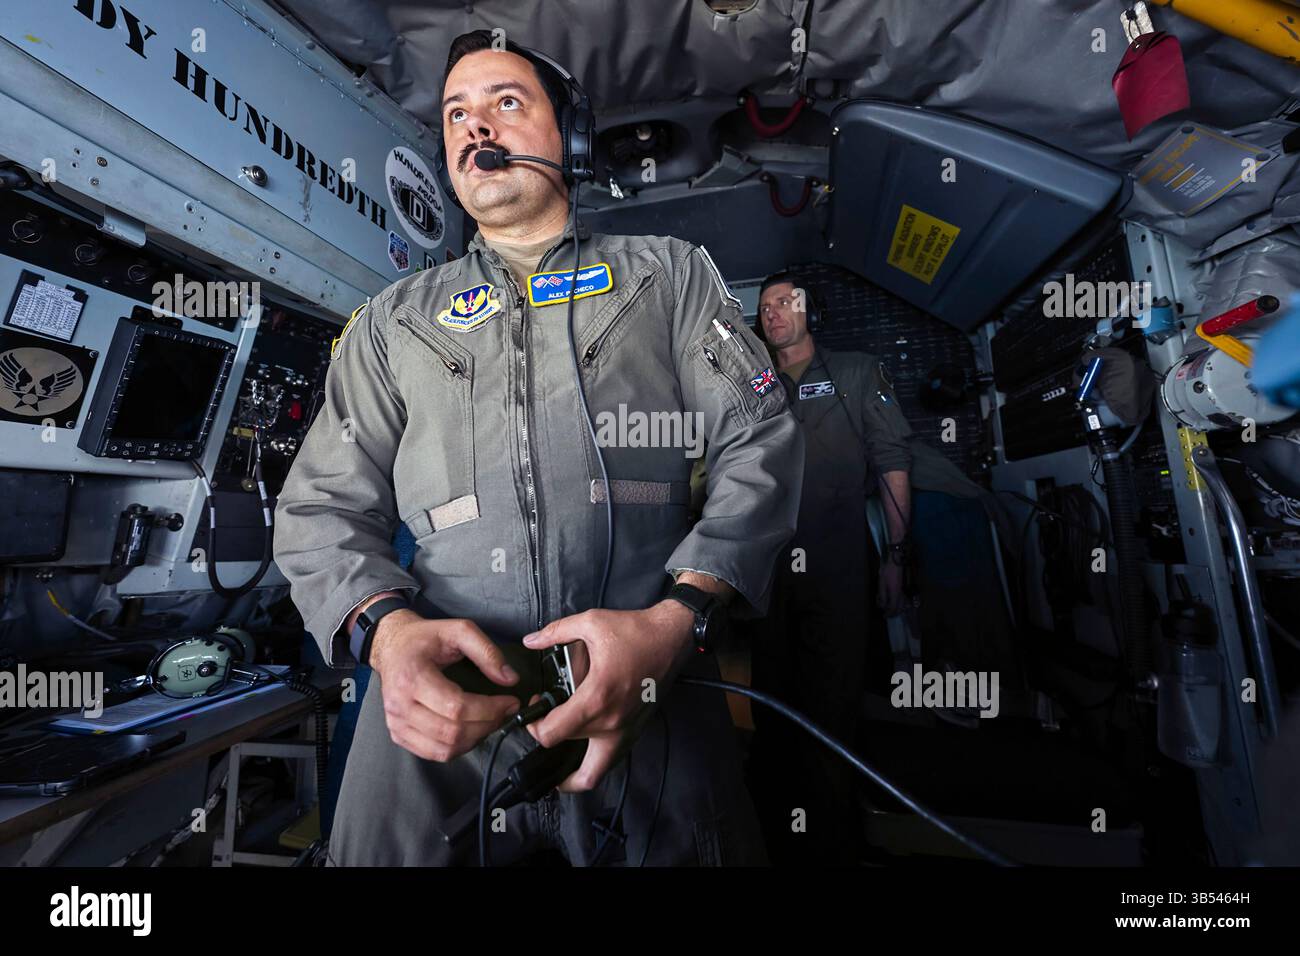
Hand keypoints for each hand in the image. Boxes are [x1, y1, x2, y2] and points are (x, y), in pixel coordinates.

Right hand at [368, 610, 520, 760]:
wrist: (392, 647)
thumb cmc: (423, 638)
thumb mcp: (457, 630)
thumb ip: (486, 652)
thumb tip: (510, 679)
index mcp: (412, 677)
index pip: (456, 708)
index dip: (490, 710)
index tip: (510, 701)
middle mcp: (400, 704)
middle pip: (452, 732)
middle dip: (487, 725)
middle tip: (504, 711)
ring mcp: (396, 723)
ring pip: (444, 748)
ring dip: (475, 739)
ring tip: (490, 721)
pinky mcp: (398, 734)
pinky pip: (433, 753)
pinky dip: (458, 747)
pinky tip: (470, 731)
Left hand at [521, 601, 694, 790]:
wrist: (672, 638)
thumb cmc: (637, 632)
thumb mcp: (592, 623)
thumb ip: (556, 632)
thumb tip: (531, 640)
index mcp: (596, 698)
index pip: (551, 735)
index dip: (533, 726)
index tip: (535, 708)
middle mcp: (611, 722)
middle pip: (565, 749)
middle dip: (548, 735)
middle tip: (544, 717)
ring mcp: (626, 731)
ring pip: (592, 773)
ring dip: (571, 769)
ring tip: (557, 757)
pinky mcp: (635, 731)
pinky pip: (610, 762)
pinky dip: (592, 766)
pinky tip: (582, 751)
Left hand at [878, 561, 905, 616]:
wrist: (895, 562)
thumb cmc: (887, 572)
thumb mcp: (882, 584)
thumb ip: (883, 596)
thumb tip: (883, 606)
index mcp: (895, 593)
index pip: (894, 608)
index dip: (889, 613)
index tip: (884, 616)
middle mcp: (900, 593)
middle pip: (900, 608)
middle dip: (893, 612)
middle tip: (886, 613)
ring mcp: (902, 590)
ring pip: (902, 604)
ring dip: (895, 607)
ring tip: (886, 605)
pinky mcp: (902, 587)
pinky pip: (902, 598)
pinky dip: (897, 602)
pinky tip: (891, 600)